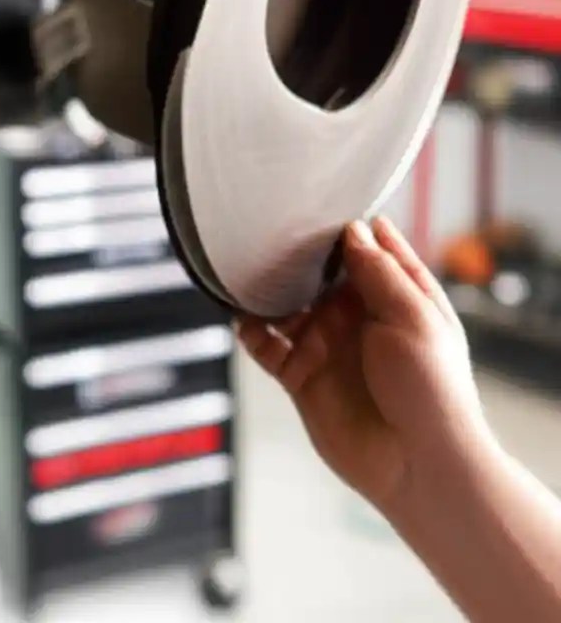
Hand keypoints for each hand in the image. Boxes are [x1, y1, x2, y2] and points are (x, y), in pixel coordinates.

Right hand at [237, 217, 490, 510]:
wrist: (414, 463)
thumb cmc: (430, 391)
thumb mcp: (413, 318)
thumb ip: (380, 273)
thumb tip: (352, 230)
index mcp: (397, 299)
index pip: (371, 251)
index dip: (349, 231)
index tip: (322, 209)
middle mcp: (359, 318)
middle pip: (321, 275)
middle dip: (299, 257)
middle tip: (273, 235)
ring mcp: (327, 346)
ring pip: (287, 306)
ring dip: (268, 291)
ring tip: (248, 273)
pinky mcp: (300, 376)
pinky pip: (266, 346)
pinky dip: (250, 330)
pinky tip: (242, 317)